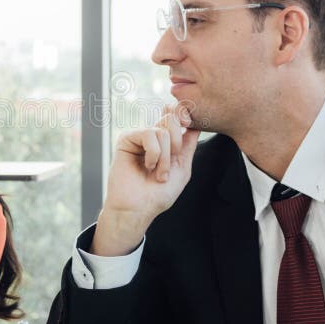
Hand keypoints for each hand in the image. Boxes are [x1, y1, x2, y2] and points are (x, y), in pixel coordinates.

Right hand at [92, 104, 199, 255]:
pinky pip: (148, 133)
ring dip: (165, 157)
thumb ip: (189, 145)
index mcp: (165, 142)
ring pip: (161, 130)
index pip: (176, 117)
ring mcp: (139, 136)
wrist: (139, 208)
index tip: (188, 125)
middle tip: (172, 160)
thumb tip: (197, 124)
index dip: (185, 115)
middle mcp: (152, 136)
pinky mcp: (127, 139)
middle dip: (177, 142)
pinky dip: (154, 153)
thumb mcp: (182, 168)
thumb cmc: (158, 194)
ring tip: (158, 173)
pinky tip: (147, 166)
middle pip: (171, 116)